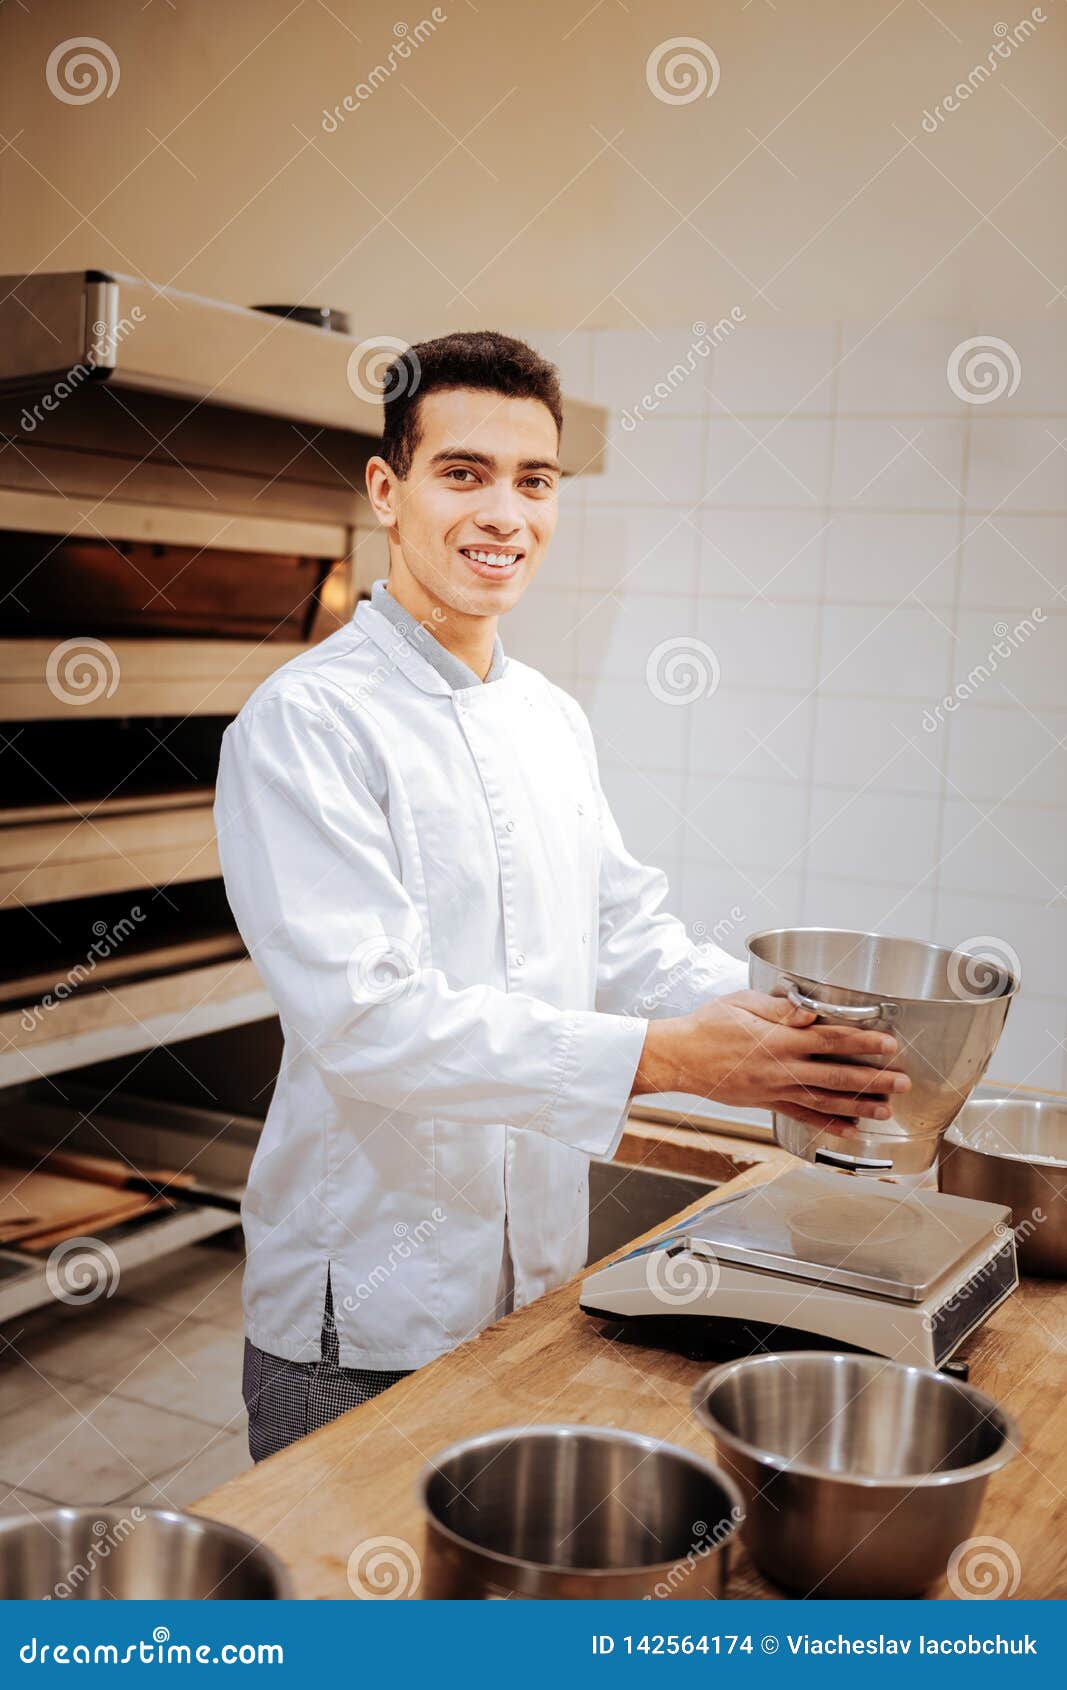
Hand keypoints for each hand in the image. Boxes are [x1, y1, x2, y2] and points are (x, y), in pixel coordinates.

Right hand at [632, 989, 909, 1131]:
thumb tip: (811, 1013)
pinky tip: (849, 1131)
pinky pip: (802, 1117)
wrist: (679, 1057)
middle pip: (836, 1075)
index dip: (863, 1042)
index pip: (831, 1040)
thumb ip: (780, 1009)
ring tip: (887, 1110)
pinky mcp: (767, 1103)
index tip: (889, 1043)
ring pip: (825, 1102)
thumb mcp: (742, 1003)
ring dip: (859, 1107)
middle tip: (903, 1082)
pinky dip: (828, 1126)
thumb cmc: (708, 1024)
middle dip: (874, 1079)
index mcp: (778, 1039)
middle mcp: (781, 1068)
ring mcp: (775, 1090)